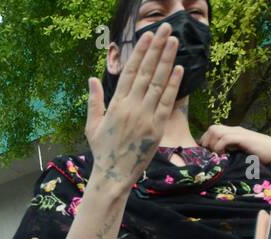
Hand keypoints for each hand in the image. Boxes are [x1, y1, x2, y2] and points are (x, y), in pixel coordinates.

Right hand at [85, 24, 183, 190]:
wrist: (113, 176)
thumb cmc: (103, 151)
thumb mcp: (92, 126)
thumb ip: (94, 101)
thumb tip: (92, 79)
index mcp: (115, 105)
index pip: (130, 72)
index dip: (140, 52)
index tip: (147, 36)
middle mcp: (131, 108)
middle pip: (146, 72)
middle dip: (156, 49)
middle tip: (166, 29)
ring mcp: (145, 118)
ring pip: (158, 83)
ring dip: (167, 60)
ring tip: (174, 42)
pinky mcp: (157, 129)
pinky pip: (167, 103)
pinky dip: (173, 85)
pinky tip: (178, 69)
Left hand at [199, 124, 270, 169]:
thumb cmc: (259, 156)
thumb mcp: (240, 153)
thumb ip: (231, 152)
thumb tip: (218, 160)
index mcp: (234, 132)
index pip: (213, 130)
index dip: (206, 140)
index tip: (206, 153)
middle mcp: (235, 130)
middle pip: (212, 128)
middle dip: (206, 141)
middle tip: (209, 154)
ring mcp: (239, 133)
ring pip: (216, 130)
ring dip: (212, 143)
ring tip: (215, 155)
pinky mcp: (243, 138)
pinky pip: (225, 138)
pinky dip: (220, 146)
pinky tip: (223, 155)